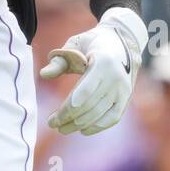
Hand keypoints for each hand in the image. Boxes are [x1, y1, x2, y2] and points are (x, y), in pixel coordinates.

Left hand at [40, 8, 144, 135]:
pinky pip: (113, 117)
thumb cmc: (92, 43)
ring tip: (63, 128)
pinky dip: (98, 126)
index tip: (52, 119)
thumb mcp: (75, 45)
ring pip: (100, 114)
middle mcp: (116, 78)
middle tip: (52, 124)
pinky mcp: (126, 97)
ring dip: (79, 125)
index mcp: (103, 62)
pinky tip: (82, 130)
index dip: (66, 109)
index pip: (83, 93)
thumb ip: (59, 61)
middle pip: (89, 106)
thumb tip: (43, 75)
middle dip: (69, 119)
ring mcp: (123, 89)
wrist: (122, 41)